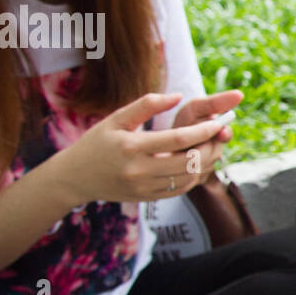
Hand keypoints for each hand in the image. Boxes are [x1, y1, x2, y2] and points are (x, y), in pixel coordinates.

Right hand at [50, 93, 233, 204]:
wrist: (75, 178)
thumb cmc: (97, 142)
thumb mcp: (116, 118)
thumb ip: (147, 105)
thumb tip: (178, 96)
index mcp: (131, 146)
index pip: (177, 139)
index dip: (202, 130)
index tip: (217, 122)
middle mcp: (139, 170)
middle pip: (189, 162)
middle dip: (210, 148)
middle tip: (220, 135)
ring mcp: (144, 187)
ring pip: (188, 178)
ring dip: (206, 163)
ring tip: (212, 147)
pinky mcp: (147, 198)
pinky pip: (181, 189)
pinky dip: (194, 176)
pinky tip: (197, 162)